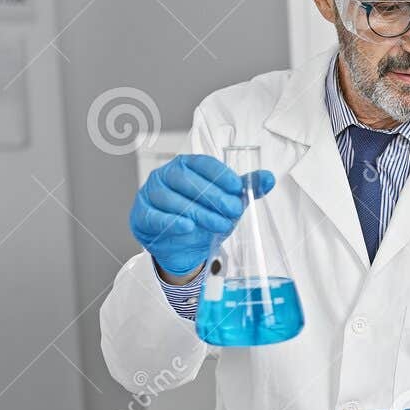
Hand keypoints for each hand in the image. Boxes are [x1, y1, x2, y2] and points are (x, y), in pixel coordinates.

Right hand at [129, 154, 275, 279]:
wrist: (182, 246)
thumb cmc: (203, 216)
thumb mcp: (227, 202)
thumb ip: (245, 188)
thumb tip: (268, 177)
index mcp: (186, 166)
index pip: (202, 164)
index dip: (220, 174)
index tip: (237, 187)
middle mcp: (165, 175)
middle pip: (188, 181)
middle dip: (213, 196)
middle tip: (234, 210)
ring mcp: (150, 194)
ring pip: (173, 199)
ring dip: (199, 212)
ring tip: (219, 224)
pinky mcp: (142, 215)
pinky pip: (155, 216)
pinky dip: (173, 221)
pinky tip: (188, 226)